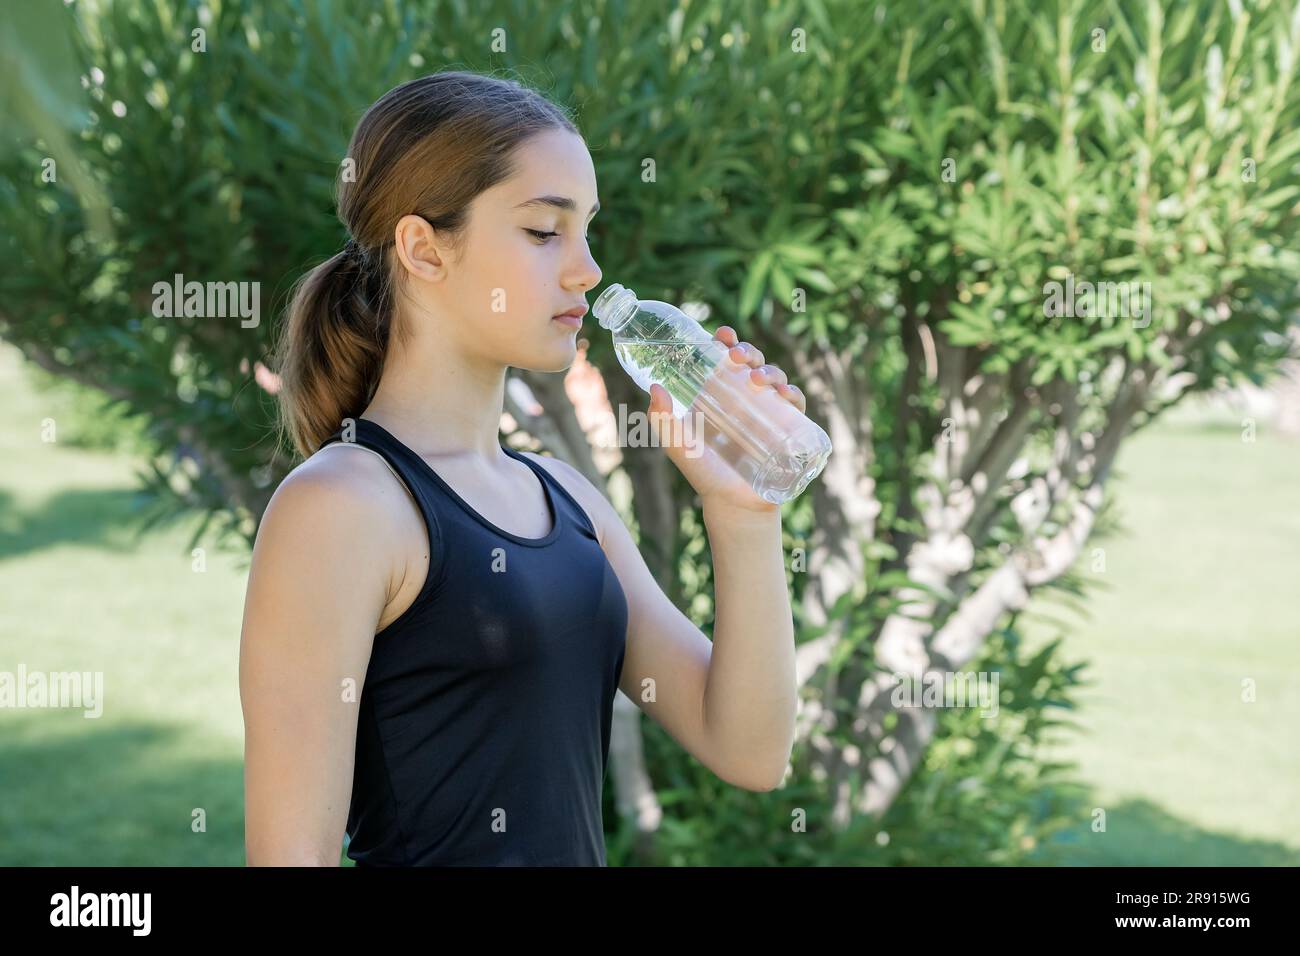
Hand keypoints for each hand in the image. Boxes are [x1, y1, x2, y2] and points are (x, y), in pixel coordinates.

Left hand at [646, 325, 806, 514]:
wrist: (733, 504)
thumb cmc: (704, 474)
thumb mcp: (678, 446)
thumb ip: (662, 419)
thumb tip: (655, 387)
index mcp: (719, 394)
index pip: (724, 359)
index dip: (726, 342)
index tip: (721, 336)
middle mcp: (744, 398)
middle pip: (751, 363)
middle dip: (748, 352)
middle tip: (738, 357)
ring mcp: (767, 412)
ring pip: (775, 378)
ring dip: (770, 371)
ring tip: (757, 380)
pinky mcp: (788, 428)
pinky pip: (796, 405)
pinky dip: (794, 395)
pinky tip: (785, 396)